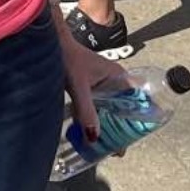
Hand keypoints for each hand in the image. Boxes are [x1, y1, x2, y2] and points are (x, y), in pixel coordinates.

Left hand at [56, 14, 126, 143]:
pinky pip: (97, 105)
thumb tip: (94, 137)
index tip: (134, 137)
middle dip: (122, 128)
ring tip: (104, 146)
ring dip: (108, 124)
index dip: (141, 118)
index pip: (139, 99)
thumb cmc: (66, 56)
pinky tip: (88, 131)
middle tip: (116, 150)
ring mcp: (100, 83)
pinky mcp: (88, 85)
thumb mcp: (78, 86)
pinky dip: (95, 118)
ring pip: (110, 107)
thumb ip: (86, 110)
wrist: (48, 40)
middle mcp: (113, 80)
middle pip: (125, 107)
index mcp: (118, 77)